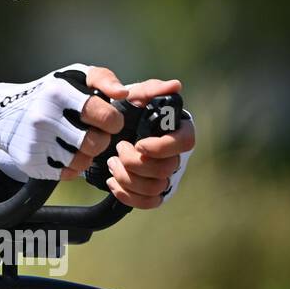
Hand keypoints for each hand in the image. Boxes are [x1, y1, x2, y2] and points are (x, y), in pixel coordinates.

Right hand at [0, 64, 124, 180]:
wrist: (2, 113)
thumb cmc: (47, 94)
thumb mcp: (73, 76)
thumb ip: (103, 78)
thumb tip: (123, 93)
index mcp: (59, 93)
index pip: (107, 117)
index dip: (113, 121)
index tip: (107, 120)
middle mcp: (44, 117)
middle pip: (96, 143)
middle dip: (100, 139)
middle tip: (91, 132)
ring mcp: (35, 142)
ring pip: (82, 162)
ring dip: (85, 154)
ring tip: (76, 142)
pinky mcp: (30, 161)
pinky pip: (65, 174)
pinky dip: (68, 166)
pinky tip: (61, 152)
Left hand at [103, 77, 196, 207]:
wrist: (104, 130)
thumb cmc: (123, 109)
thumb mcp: (132, 95)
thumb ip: (150, 89)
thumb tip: (175, 86)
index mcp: (176, 131)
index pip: (186, 143)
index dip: (162, 147)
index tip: (139, 143)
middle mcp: (175, 155)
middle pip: (166, 169)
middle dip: (136, 162)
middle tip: (118, 148)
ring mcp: (164, 175)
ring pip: (155, 188)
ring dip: (128, 178)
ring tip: (111, 163)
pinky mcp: (151, 191)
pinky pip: (148, 202)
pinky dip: (128, 195)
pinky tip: (112, 181)